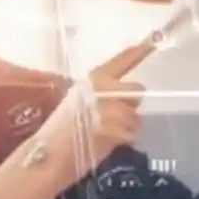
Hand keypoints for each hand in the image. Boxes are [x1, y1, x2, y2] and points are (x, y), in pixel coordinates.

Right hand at [35, 47, 145, 183]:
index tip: (152, 42)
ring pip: (137, 116)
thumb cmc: (58, 131)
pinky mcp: (117, 131)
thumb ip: (99, 94)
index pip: (121, 61)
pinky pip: (133, 134)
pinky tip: (107, 143)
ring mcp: (112, 110)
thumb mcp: (75, 101)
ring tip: (106, 134)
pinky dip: (125, 140)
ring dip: (127, 126)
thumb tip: (122, 94)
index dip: (138, 52)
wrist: (47, 156)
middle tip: (113, 116)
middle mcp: (105, 90)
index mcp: (93, 80)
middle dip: (130, 104)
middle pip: (137, 90)